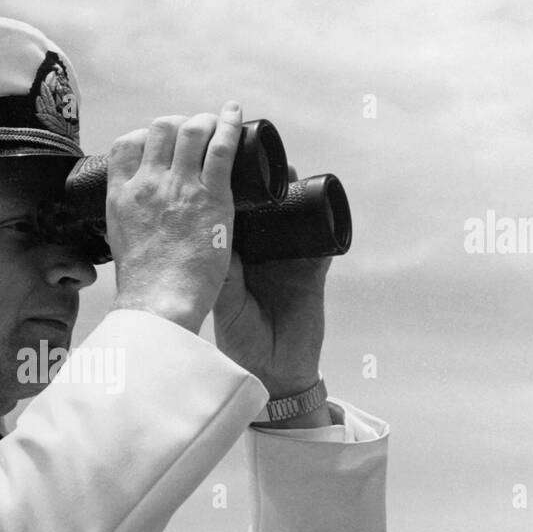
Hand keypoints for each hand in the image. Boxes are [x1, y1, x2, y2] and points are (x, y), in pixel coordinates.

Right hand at [107, 103, 242, 332]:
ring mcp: (179, 187)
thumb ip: (131, 225)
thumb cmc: (145, 287)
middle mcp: (147, 184)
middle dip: (179, 122)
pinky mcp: (211, 196)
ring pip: (191, 129)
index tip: (160, 142)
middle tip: (194, 132)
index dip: (145, 136)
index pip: (125, 145)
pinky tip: (235, 113)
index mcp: (121, 197)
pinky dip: (229, 124)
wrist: (158, 302)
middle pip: (160, 129)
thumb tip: (142, 225)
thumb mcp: (122, 247)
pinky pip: (221, 147)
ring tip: (217, 123)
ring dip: (206, 120)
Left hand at [213, 165, 330, 397]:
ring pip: (292, 218)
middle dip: (264, 185)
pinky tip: (322, 200)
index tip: (223, 168)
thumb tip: (209, 236)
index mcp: (232, 259)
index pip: (229, 218)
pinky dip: (323, 220)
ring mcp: (288, 260)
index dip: (227, 193)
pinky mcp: (314, 271)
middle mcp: (260, 255)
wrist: (276, 372)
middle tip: (262, 158)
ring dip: (293, 194)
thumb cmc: (242, 341)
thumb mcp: (226, 303)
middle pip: (263, 211)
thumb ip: (222, 273)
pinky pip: (322, 239)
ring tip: (290, 170)